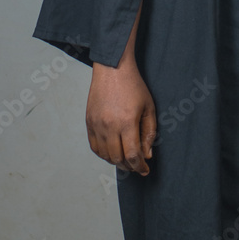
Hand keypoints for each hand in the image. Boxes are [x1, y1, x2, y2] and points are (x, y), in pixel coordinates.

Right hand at [86, 61, 156, 175]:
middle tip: (137, 166)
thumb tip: (146, 155)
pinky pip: (94, 147)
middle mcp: (109, 126)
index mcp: (126, 122)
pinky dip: (103, 154)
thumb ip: (149, 132)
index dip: (140, 167)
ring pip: (105, 155)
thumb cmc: (133, 85)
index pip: (132, 155)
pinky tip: (112, 152)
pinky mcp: (89, 122)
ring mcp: (96, 125)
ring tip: (126, 159)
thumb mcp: (149, 107)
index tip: (145, 170)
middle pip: (118, 158)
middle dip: (129, 166)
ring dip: (116, 161)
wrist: (112, 68)